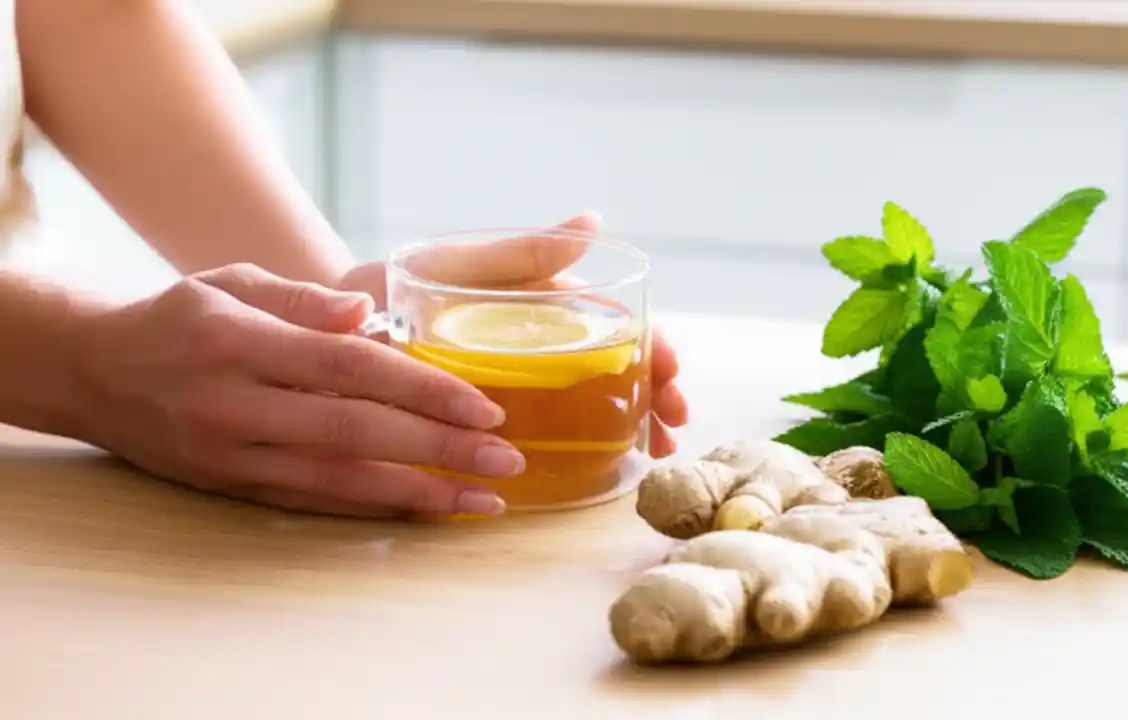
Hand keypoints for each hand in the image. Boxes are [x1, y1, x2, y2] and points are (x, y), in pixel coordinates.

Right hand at [79, 263, 523, 518]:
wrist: (96, 374)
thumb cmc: (180, 318)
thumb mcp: (231, 282)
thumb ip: (301, 298)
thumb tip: (365, 312)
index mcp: (235, 341)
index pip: (348, 368)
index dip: (421, 388)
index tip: (484, 404)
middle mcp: (232, 406)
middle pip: (354, 430)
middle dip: (438, 448)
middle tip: (505, 458)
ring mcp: (230, 455)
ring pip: (339, 479)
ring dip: (419, 493)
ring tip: (483, 499)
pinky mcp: (232, 487)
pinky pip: (315, 502)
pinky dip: (375, 507)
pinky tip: (425, 508)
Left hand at [338, 212, 688, 456]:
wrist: (317, 337)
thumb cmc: (386, 287)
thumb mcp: (454, 266)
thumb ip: (518, 253)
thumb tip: (592, 223)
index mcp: (535, 306)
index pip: (614, 322)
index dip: (651, 346)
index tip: (670, 372)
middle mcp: (532, 346)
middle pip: (614, 369)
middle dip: (653, 394)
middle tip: (674, 425)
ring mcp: (510, 389)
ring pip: (587, 407)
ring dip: (630, 425)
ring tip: (653, 451)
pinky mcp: (481, 428)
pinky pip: (539, 441)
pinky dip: (575, 455)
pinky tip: (599, 471)